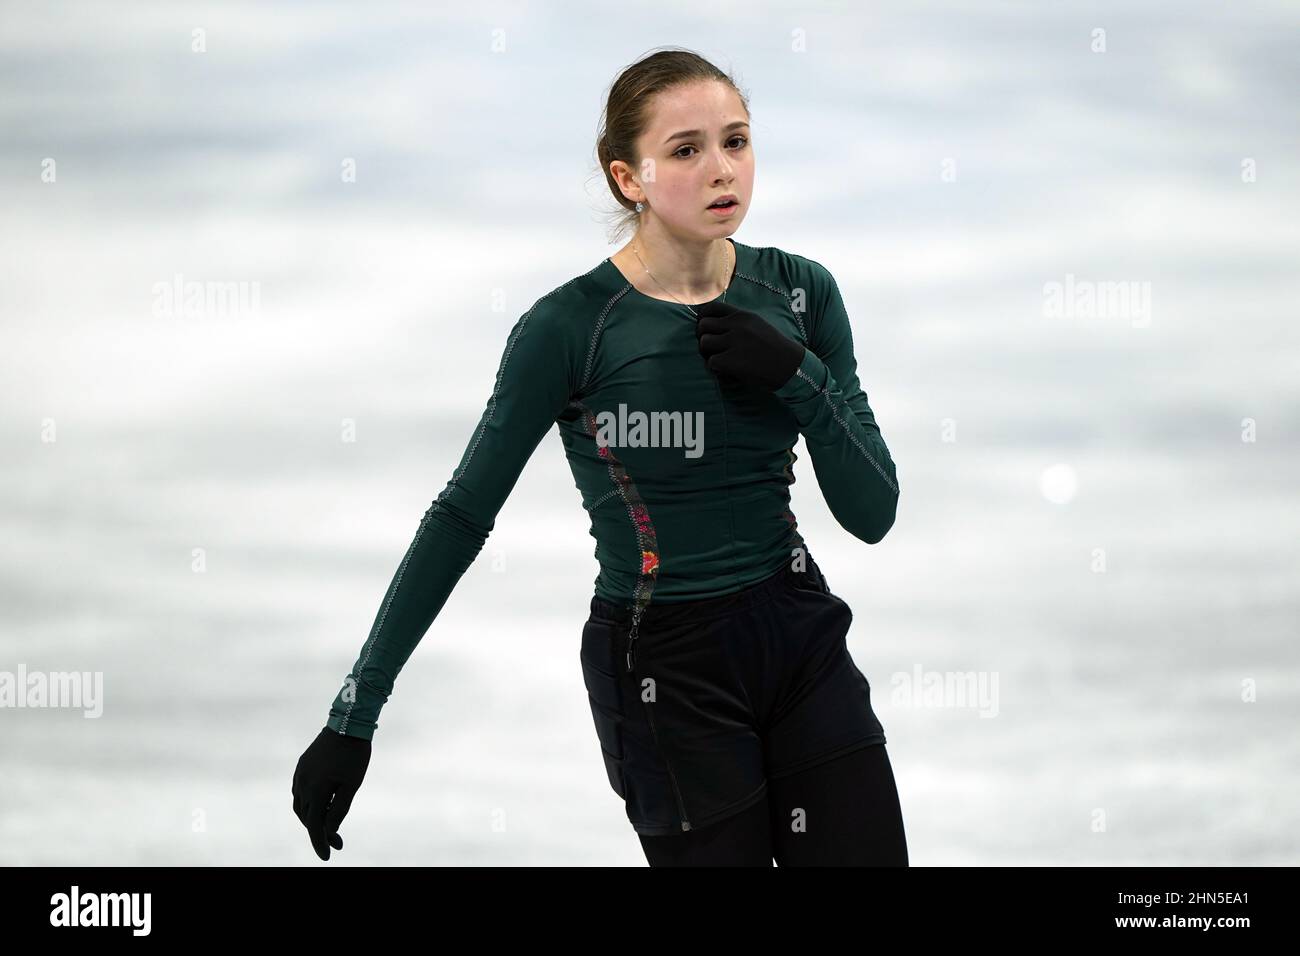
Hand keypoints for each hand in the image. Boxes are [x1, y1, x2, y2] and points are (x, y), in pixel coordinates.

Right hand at [292, 726, 371, 859]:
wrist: (347, 724)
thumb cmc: (354, 755)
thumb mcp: (352, 785)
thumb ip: (339, 809)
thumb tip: (329, 830)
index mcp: (316, 789)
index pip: (314, 825)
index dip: (320, 842)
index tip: (327, 856)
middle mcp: (303, 783)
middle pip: (307, 817)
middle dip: (320, 831)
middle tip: (337, 840)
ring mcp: (300, 773)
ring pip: (301, 805)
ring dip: (312, 817)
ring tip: (328, 824)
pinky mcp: (302, 765)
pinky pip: (299, 791)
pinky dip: (308, 803)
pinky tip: (321, 804)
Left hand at [695, 300, 804, 390]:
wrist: (791, 367)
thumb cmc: (773, 349)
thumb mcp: (757, 325)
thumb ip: (736, 322)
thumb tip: (708, 322)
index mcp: (742, 315)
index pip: (710, 308)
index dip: (703, 319)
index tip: (707, 330)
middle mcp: (737, 325)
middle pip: (702, 326)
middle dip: (704, 338)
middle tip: (712, 349)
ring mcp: (734, 342)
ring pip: (704, 343)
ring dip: (708, 354)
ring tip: (720, 360)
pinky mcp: (732, 360)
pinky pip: (711, 362)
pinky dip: (717, 369)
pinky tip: (728, 372)